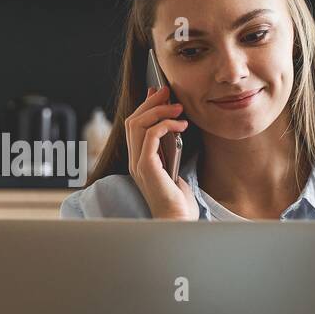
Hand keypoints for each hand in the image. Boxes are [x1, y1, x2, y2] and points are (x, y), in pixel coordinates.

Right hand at [125, 84, 196, 219]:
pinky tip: (181, 125)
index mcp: (138, 160)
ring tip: (178, 107)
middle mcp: (133, 160)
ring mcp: (137, 163)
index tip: (159, 93)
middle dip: (151, 102)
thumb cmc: (179, 201)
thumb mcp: (175, 168)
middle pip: (133, 120)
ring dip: (159, 110)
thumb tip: (176, 126)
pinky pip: (151, 135)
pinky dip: (165, 124)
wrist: (177, 221)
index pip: (134, 126)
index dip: (145, 106)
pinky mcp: (146, 166)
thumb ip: (171, 149)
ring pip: (137, 124)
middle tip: (168, 92)